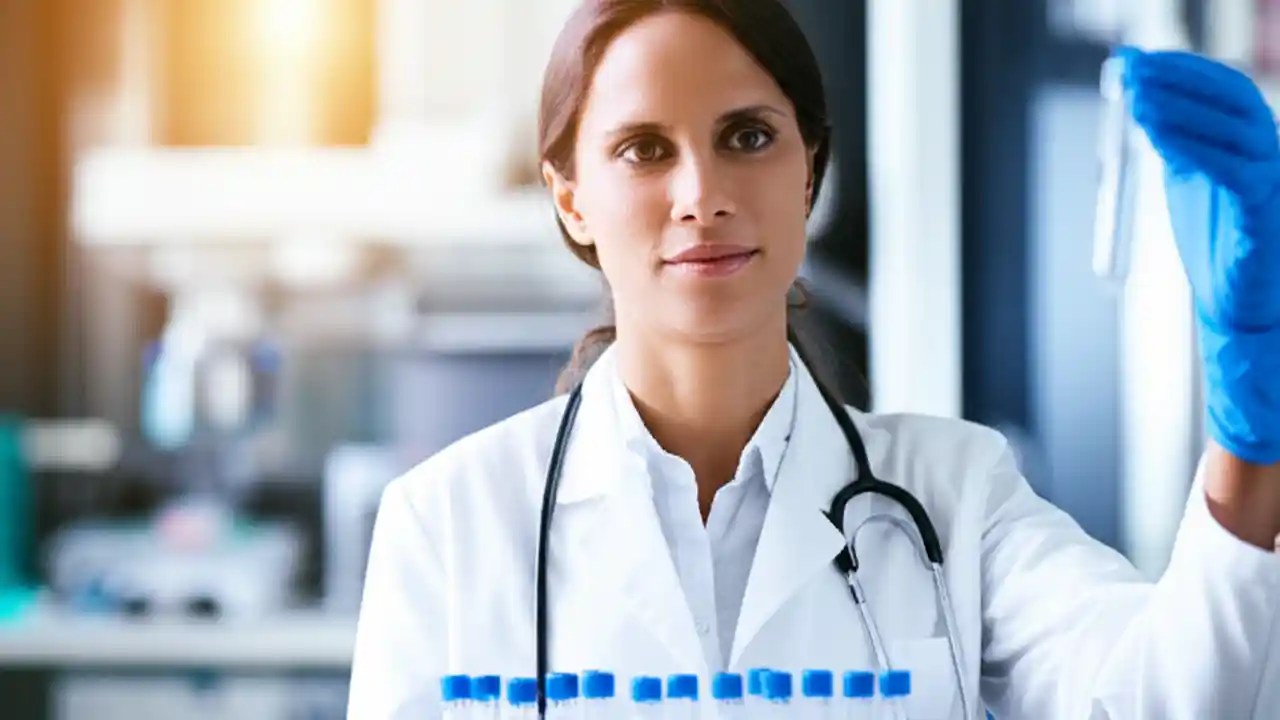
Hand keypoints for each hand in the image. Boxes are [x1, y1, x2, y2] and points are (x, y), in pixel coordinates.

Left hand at [1122, 48, 1279, 465]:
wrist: (1234, 310)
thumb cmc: (1216, 245)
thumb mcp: (1188, 179)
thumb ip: (1173, 139)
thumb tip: (1143, 97)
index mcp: (1251, 144)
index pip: (1225, 88)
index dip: (1183, 69)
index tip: (1136, 60)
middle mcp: (1270, 155)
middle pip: (1232, 99)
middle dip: (1178, 80)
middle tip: (1130, 71)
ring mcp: (1271, 183)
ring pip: (1235, 130)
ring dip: (1183, 108)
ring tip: (1137, 97)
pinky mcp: (1264, 216)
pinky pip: (1236, 173)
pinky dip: (1197, 149)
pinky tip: (1157, 136)